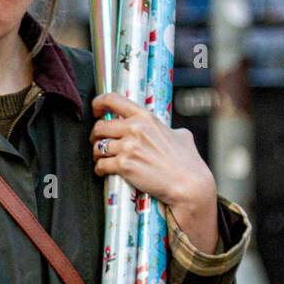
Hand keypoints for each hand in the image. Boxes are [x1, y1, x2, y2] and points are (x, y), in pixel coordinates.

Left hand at [90, 91, 219, 253]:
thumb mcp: (180, 135)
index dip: (99, 103)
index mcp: (145, 117)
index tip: (96, 110)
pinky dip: (100, 169)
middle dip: (96, 136)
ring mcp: (128, 148)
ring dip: (97, 155)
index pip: (113, 100)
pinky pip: (101, 165)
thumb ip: (164, 129)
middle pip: (100, 127)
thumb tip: (162, 130)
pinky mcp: (124, 166)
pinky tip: (104, 171)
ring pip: (98, 147)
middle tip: (99, 142)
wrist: (188, 184)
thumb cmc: (187, 161)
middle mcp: (134, 129)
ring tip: (102, 159)